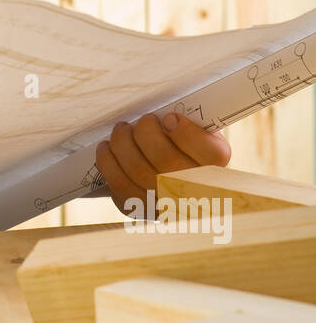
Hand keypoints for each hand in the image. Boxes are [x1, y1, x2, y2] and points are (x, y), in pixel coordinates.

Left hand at [95, 112, 231, 215]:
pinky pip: (119, 184)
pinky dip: (108, 161)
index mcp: (215, 166)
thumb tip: (165, 113)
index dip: (184, 132)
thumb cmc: (183, 144)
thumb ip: (191, 121)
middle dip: (146, 131)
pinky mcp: (139, 209)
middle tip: (143, 120)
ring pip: (137, 170)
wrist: (170, 177)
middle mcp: (195, 190)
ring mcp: (166, 203)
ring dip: (122, 142)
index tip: (169, 118)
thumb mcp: (198, 130)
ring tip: (122, 129)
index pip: (209, 153)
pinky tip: (107, 148)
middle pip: (165, 158)